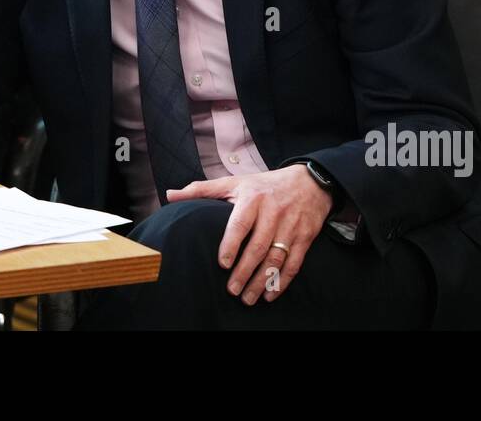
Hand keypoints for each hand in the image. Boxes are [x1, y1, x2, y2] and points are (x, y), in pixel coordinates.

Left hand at [167, 164, 333, 304]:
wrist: (309, 182)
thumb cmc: (264, 185)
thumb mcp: (234, 182)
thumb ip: (202, 190)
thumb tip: (171, 195)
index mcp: (253, 198)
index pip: (241, 223)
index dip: (231, 243)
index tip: (222, 263)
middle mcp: (273, 212)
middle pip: (258, 245)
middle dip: (245, 270)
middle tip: (231, 290)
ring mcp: (290, 225)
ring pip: (276, 257)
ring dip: (262, 280)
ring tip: (248, 298)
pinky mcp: (304, 237)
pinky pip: (294, 262)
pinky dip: (282, 281)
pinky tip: (270, 294)